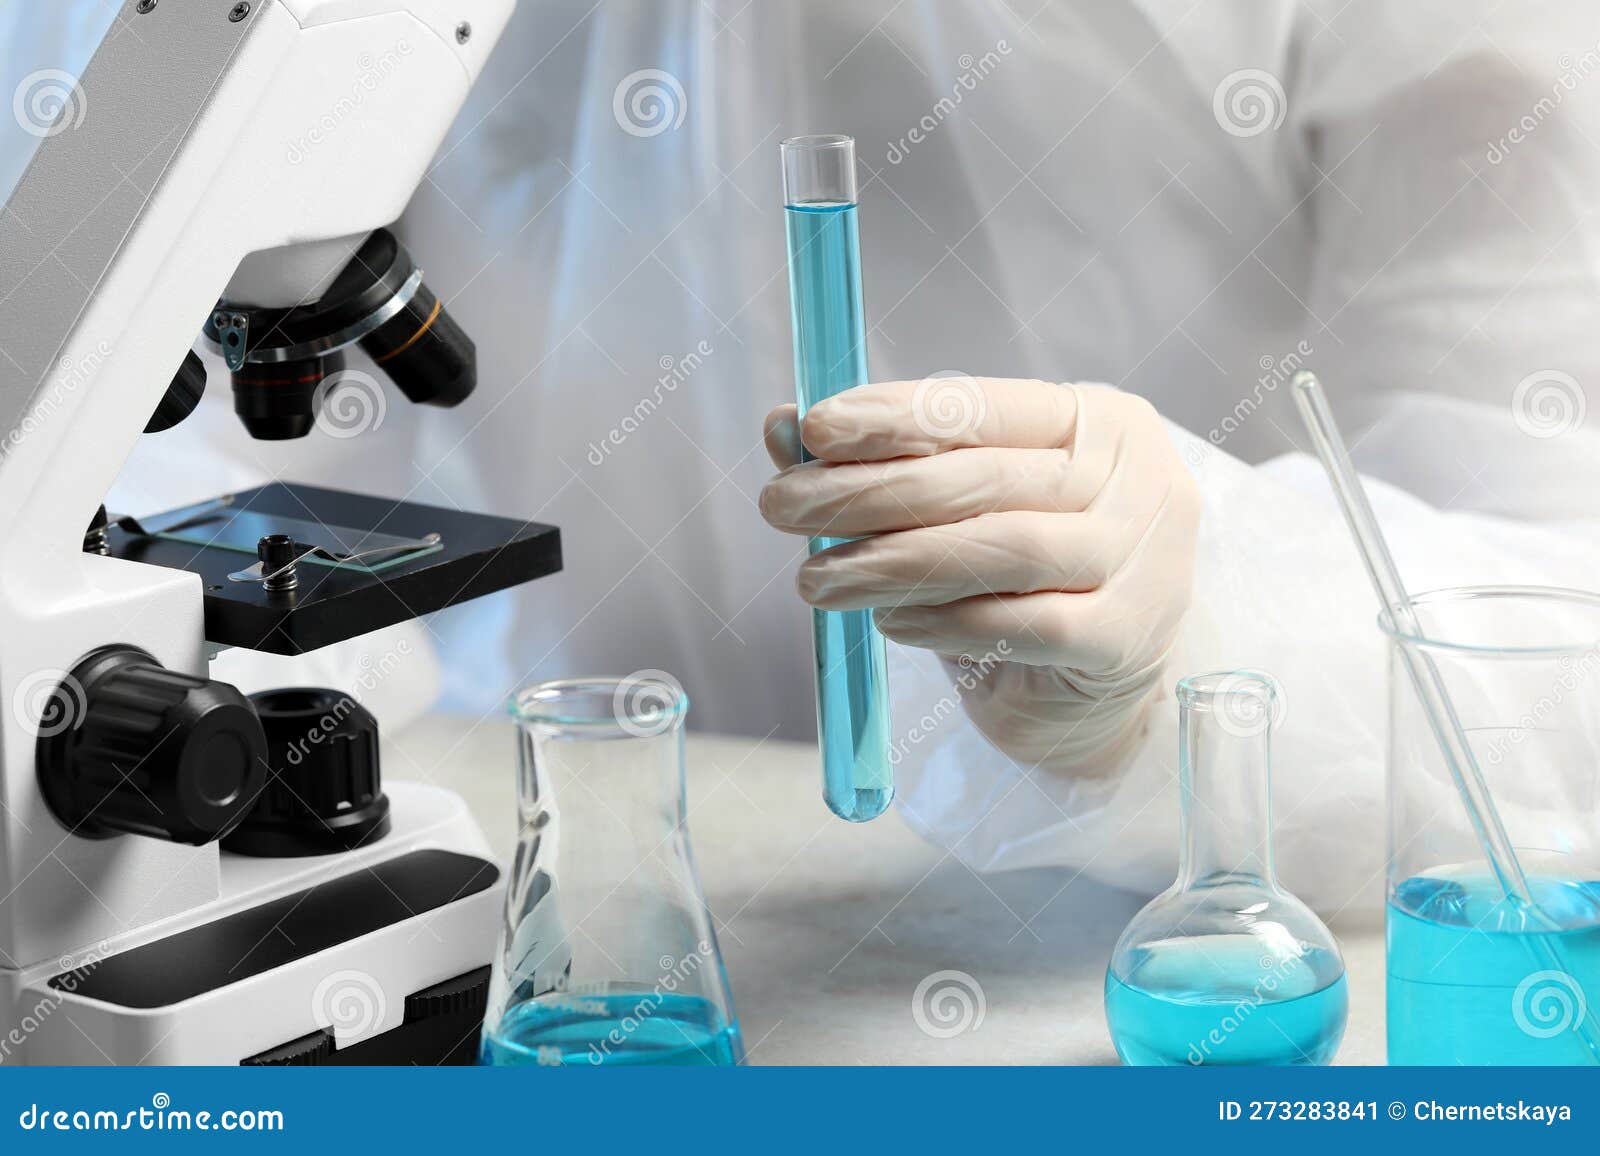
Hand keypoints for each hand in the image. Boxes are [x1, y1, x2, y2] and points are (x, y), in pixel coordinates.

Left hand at [760, 377, 1200, 778]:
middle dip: (868, 491)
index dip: (894, 415)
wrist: (1094, 692)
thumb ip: (881, 466)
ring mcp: (1143, 562)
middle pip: (985, 476)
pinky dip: (944, 622)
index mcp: (1096, 423)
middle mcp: (1135, 481)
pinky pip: (1023, 625)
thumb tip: (780, 428)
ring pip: (1005, 548)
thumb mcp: (957, 511)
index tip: (811, 429)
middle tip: (782, 508)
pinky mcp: (1126, 639)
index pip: (985, 406)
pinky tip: (890, 623)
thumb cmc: (1020, 582)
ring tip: (816, 579)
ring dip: (894, 562)